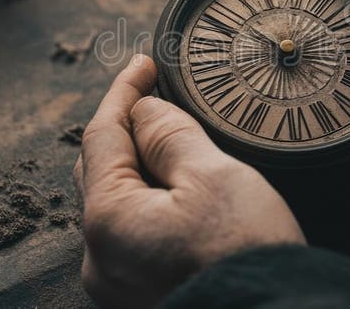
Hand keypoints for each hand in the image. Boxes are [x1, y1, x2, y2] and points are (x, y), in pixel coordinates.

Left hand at [73, 55, 304, 308]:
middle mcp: (101, 257)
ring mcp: (120, 282)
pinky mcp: (144, 294)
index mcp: (108, 220)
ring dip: (141, 164)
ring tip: (172, 135)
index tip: (143, 63)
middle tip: (157, 94)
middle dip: (128, 128)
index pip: (103, 136)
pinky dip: (151, 198)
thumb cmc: (247, 253)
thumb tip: (144, 110)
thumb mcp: (213, 176)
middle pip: (103, 170)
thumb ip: (170, 136)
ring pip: (120, 202)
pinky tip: (178, 184)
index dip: (125, 92)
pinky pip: (136, 232)